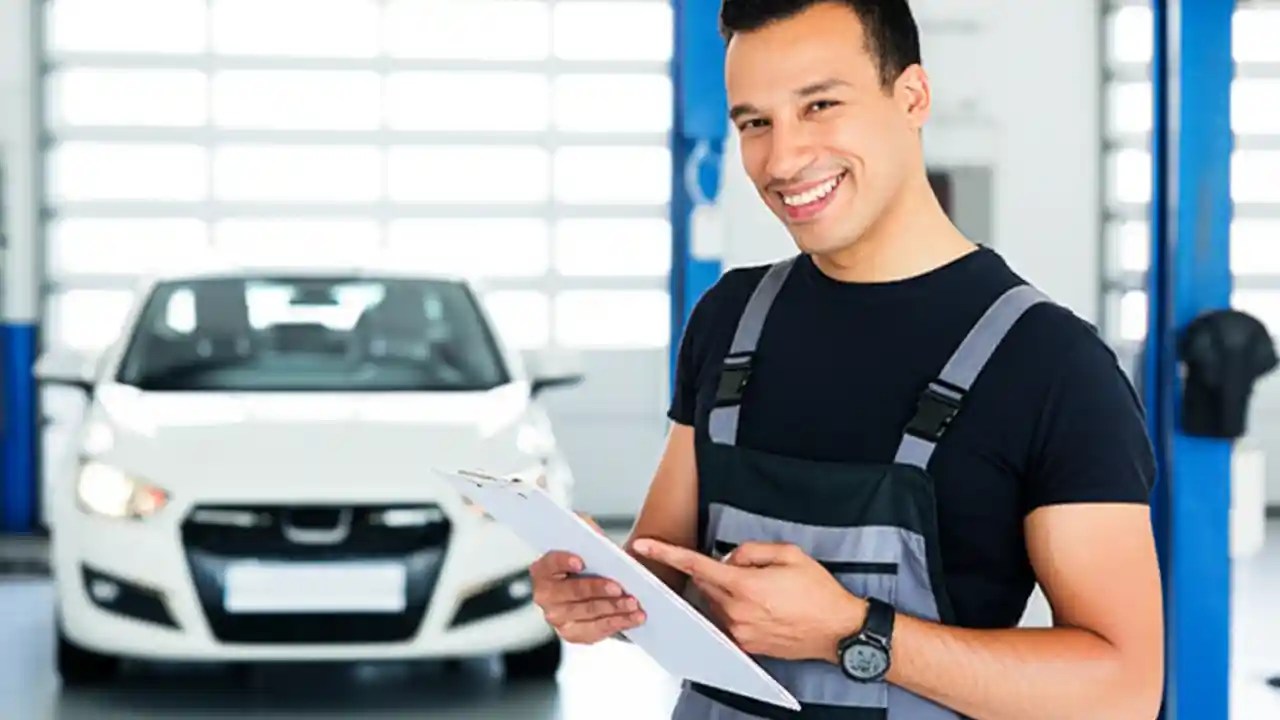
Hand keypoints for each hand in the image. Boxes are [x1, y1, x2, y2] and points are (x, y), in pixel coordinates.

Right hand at [528, 515, 646, 644]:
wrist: (592, 586)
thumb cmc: (588, 562)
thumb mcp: (585, 539)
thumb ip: (586, 530)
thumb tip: (592, 530)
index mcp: (543, 569)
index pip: (550, 563)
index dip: (563, 562)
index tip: (581, 561)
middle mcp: (545, 596)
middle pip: (571, 592)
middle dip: (596, 590)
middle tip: (618, 587)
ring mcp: (558, 618)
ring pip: (587, 613)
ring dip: (613, 608)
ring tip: (632, 602)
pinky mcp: (574, 633)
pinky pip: (597, 630)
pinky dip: (619, 623)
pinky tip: (634, 617)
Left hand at [633, 538, 866, 662]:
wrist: (838, 630)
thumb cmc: (819, 594)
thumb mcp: (790, 555)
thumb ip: (752, 550)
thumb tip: (731, 557)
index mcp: (745, 585)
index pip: (696, 565)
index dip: (667, 553)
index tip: (646, 546)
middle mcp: (736, 611)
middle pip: (704, 583)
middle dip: (715, 571)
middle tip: (746, 569)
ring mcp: (739, 631)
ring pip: (714, 602)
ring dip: (726, 591)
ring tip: (761, 591)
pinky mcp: (745, 645)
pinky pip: (726, 620)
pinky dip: (733, 609)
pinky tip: (760, 607)